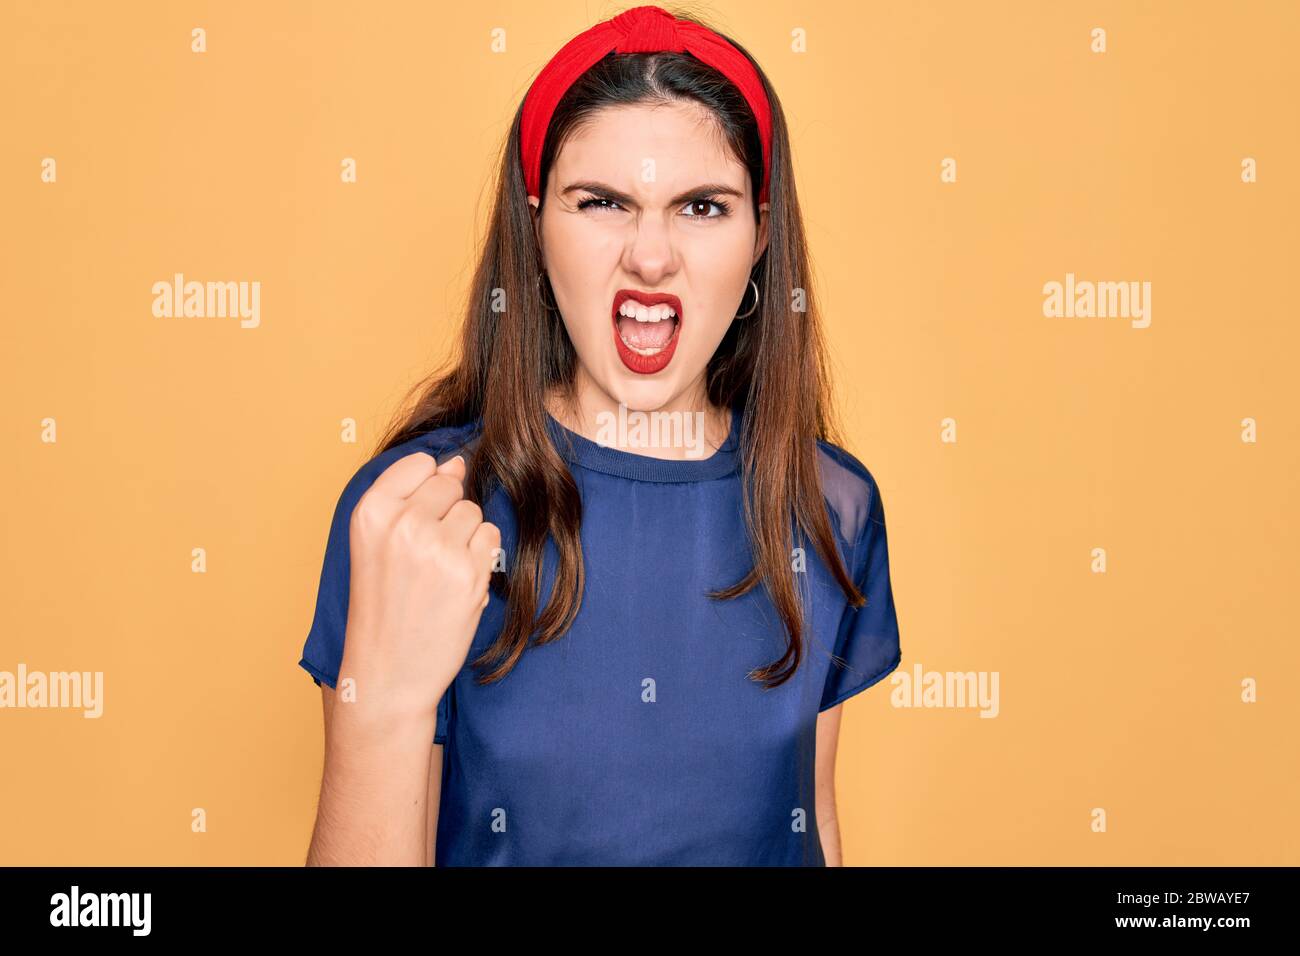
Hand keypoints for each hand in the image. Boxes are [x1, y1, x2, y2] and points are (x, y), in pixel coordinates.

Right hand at [338, 452, 499, 719]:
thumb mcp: (374, 545)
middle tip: (425, 556)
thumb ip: (409, 498)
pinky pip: (490, 537)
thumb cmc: (382, 608)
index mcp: (369, 513)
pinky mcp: (469, 571)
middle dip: (446, 513)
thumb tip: (456, 463)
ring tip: (439, 573)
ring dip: (465, 537)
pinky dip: (481, 557)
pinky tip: (457, 582)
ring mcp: (437, 547)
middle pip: (449, 485)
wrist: (388, 673)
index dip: (426, 488)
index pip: (419, 464)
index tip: (416, 519)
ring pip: (473, 511)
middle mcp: (402, 524)